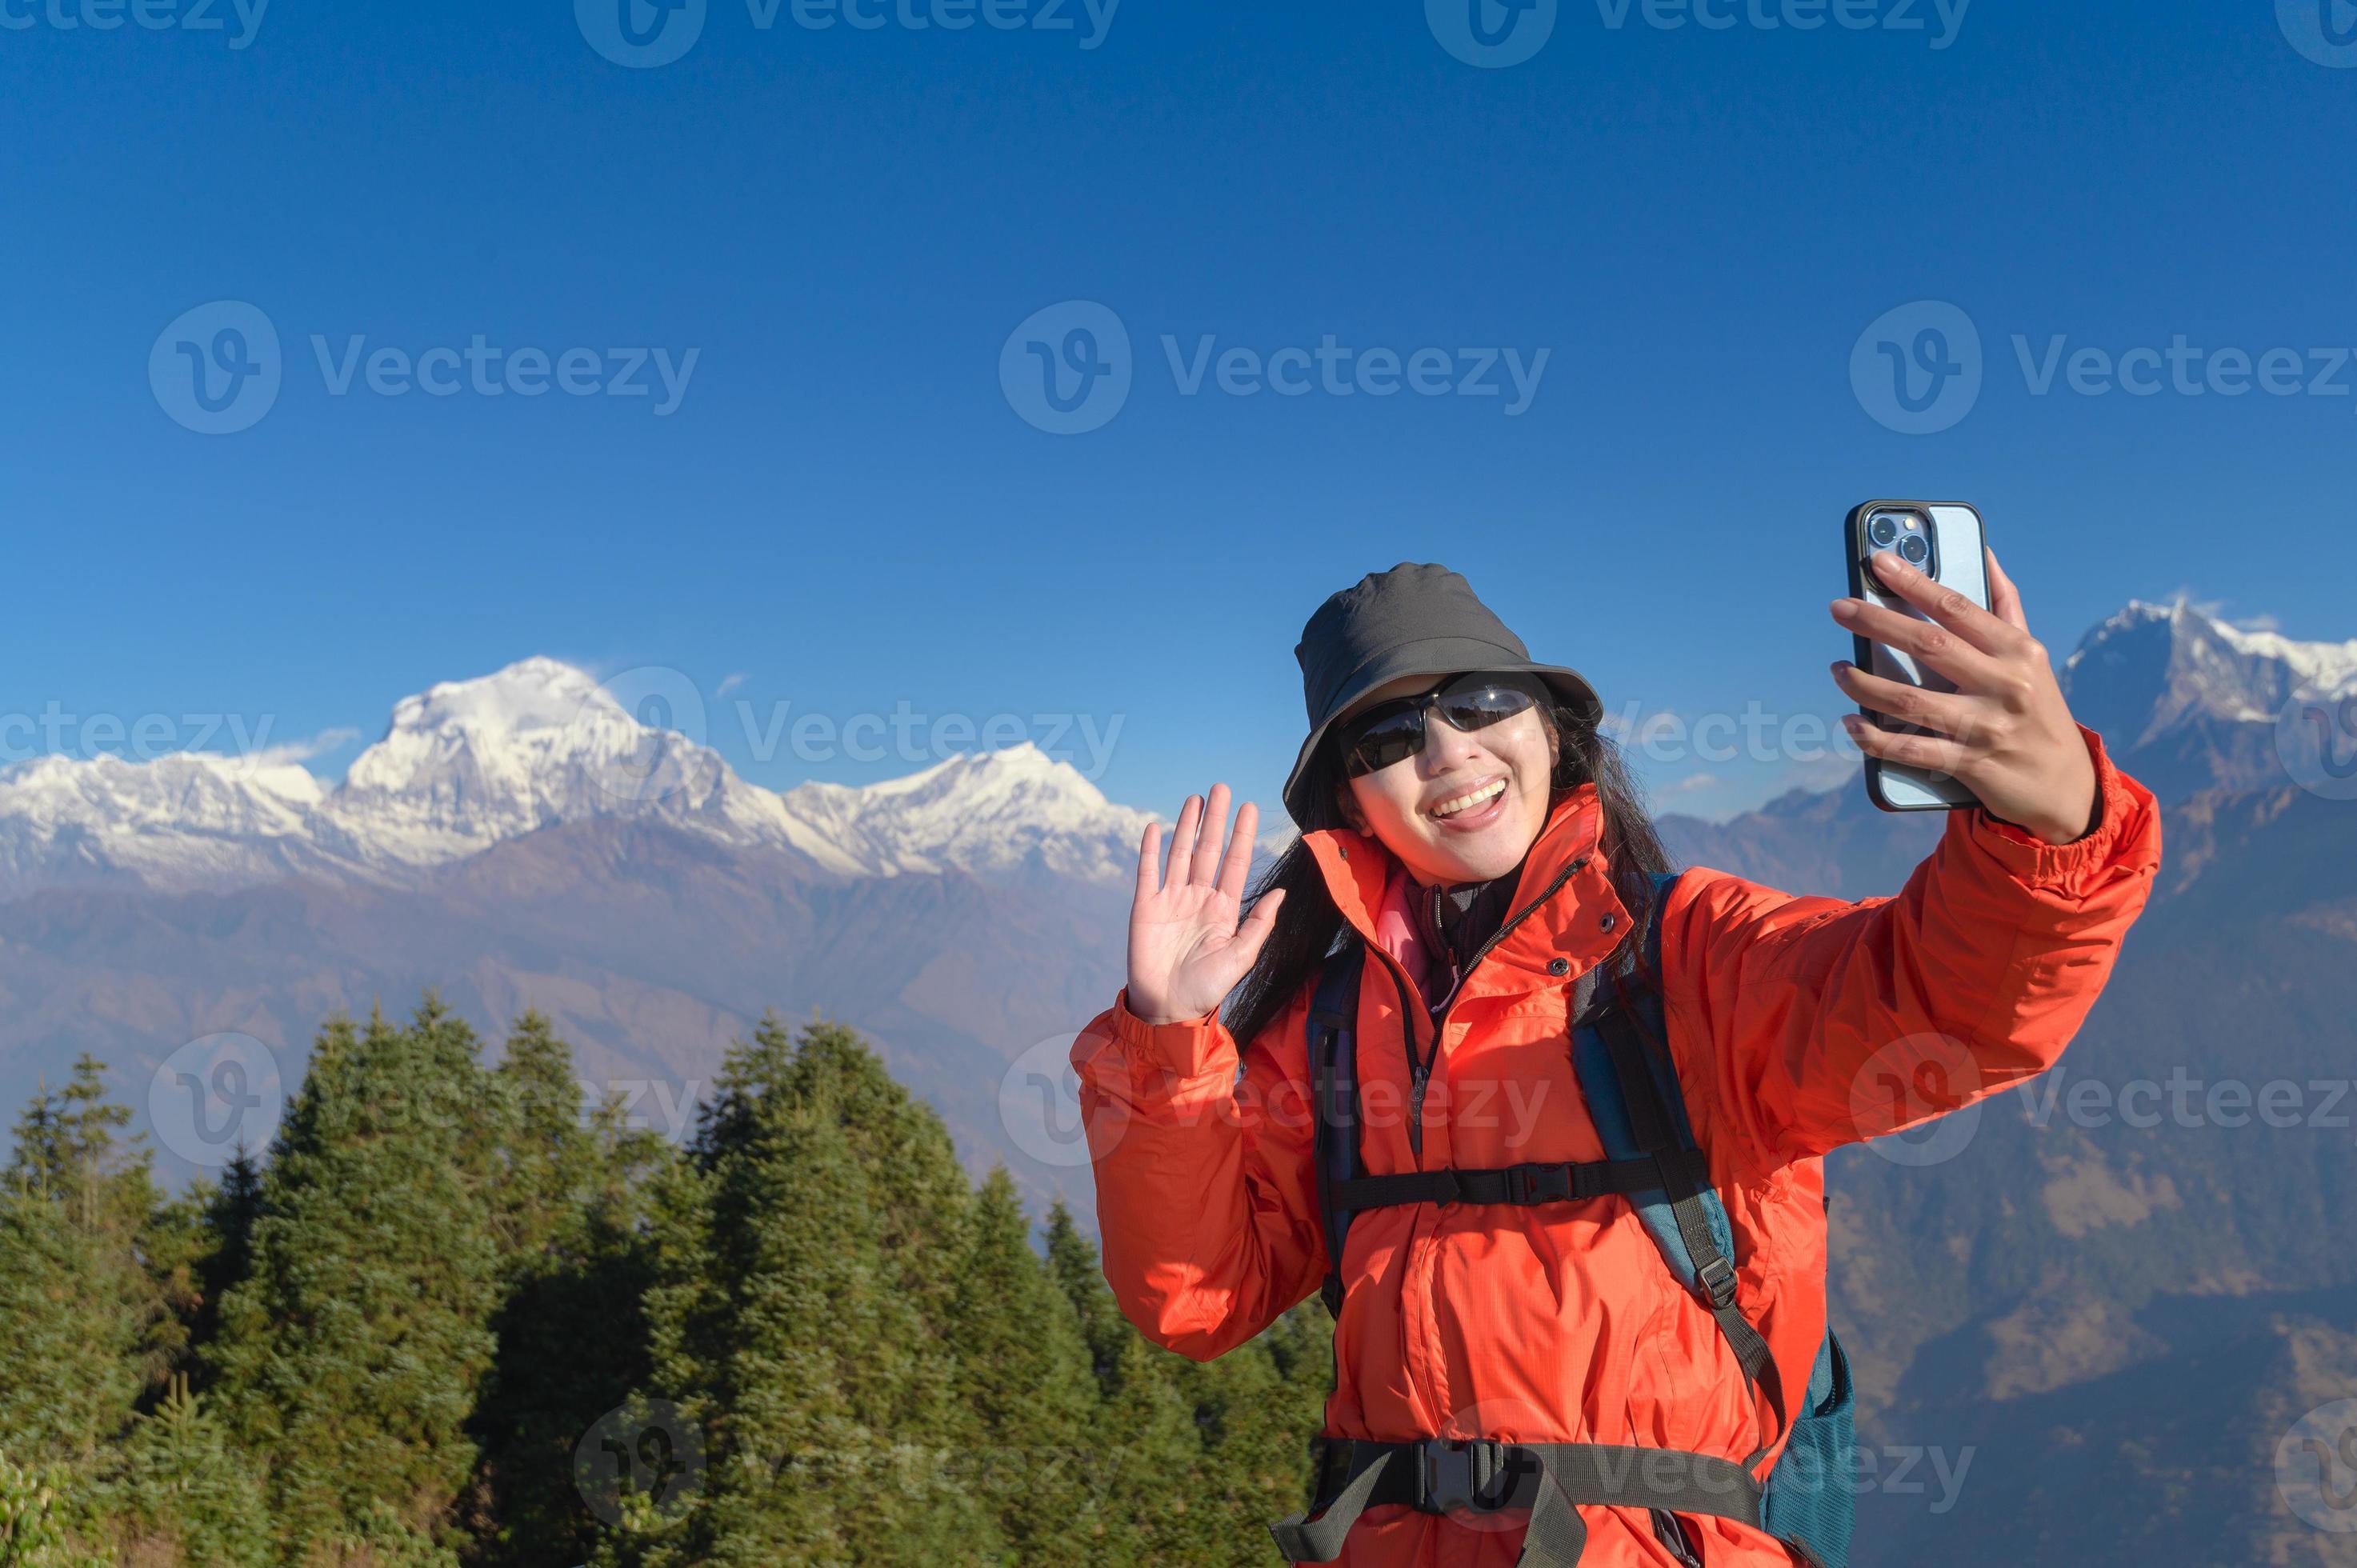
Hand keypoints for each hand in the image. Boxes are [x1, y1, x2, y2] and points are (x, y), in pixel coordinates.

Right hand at [1125, 783, 1286, 1025]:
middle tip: (1221, 788)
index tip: (1250, 808)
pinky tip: (1155, 828)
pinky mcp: (1145, 907)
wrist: (1168, 1008)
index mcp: (1223, 909)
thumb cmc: (1207, 989)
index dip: (1242, 835)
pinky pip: (1147, 872)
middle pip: (1208, 850)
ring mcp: (1171, 900)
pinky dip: (1150, 849)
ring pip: (1180, 854)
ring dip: (1187, 826)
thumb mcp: (1241, 957)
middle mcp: (1198, 898)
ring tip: (1195, 799)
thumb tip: (1282, 891)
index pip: (1235, 863)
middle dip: (1215, 820)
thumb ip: (1259, 924)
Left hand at [1829, 548, 2098, 845]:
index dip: (1914, 582)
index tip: (1878, 562)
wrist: (2065, 784)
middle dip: (1876, 622)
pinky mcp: (1971, 765)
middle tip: (1839, 608)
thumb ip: (2004, 605)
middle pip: (1928, 646)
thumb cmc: (2038, 707)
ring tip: (1837, 669)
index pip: (1957, 607)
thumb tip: (1983, 552)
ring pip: (1910, 701)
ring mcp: (1987, 727)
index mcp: (2019, 650)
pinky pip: (1910, 750)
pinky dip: (1874, 737)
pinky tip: (1850, 722)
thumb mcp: (2031, 656)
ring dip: (1864, 683)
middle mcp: (2006, 685)